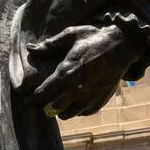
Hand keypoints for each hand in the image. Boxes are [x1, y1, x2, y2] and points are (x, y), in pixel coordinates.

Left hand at [21, 23, 143, 118]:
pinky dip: (77, 110)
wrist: (122, 45)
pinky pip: (83, 113)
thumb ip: (49, 45)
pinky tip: (74, 101)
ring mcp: (89, 96)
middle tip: (40, 104)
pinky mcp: (100, 101)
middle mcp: (77, 88)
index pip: (43, 93)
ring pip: (67, 114)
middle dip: (44, 107)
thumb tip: (30, 49)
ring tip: (58, 103)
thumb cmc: (93, 38)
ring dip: (60, 110)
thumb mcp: (70, 35)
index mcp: (66, 72)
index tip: (28, 100)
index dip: (33, 99)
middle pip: (53, 109)